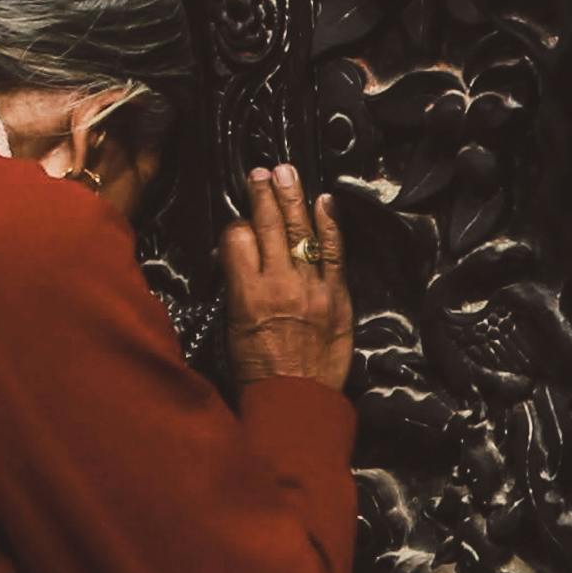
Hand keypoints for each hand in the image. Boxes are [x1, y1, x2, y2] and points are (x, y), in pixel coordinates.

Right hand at [220, 162, 352, 391]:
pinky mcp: (338, 297)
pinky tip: (325, 200)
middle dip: (263, 195)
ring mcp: (311, 288)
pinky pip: (335, 252)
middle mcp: (279, 285)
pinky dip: (330, 225)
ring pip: (300, 232)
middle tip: (260, 172)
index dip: (236, 227)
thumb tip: (238, 258)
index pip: (237, 240)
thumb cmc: (259, 372)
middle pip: (269, 226)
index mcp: (246, 295)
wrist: (299, 400)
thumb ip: (237, 288)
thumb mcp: (233, 328)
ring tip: (285, 171)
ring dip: (292, 197)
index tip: (239, 225)